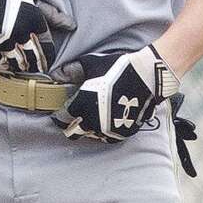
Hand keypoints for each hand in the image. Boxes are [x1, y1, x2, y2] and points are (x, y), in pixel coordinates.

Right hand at [0, 0, 61, 74]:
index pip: (47, 46)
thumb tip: (72, 26)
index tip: (47, 61)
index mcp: (34, 19)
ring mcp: (4, 39)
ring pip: (17, 61)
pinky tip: (6, 64)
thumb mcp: (31, 1)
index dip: (48, 56)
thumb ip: (52, 16)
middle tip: (38, 69)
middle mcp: (21, 31)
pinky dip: (4, 64)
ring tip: (23, 66)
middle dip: (37, 65)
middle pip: (34, 57)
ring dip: (21, 66)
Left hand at [52, 44, 180, 141]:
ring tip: (94, 118)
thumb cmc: (117, 68)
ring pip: (91, 136)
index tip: (60, 113)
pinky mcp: (122, 132)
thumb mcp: (90, 64)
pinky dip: (105, 132)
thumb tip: (55, 75)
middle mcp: (92, 120)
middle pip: (74, 132)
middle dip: (72, 125)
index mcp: (81, 104)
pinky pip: (108, 138)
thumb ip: (71, 71)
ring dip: (89, 129)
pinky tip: (106, 123)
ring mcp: (108, 128)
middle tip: (75, 118)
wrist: (146, 76)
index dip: (59, 116)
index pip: (62, 119)